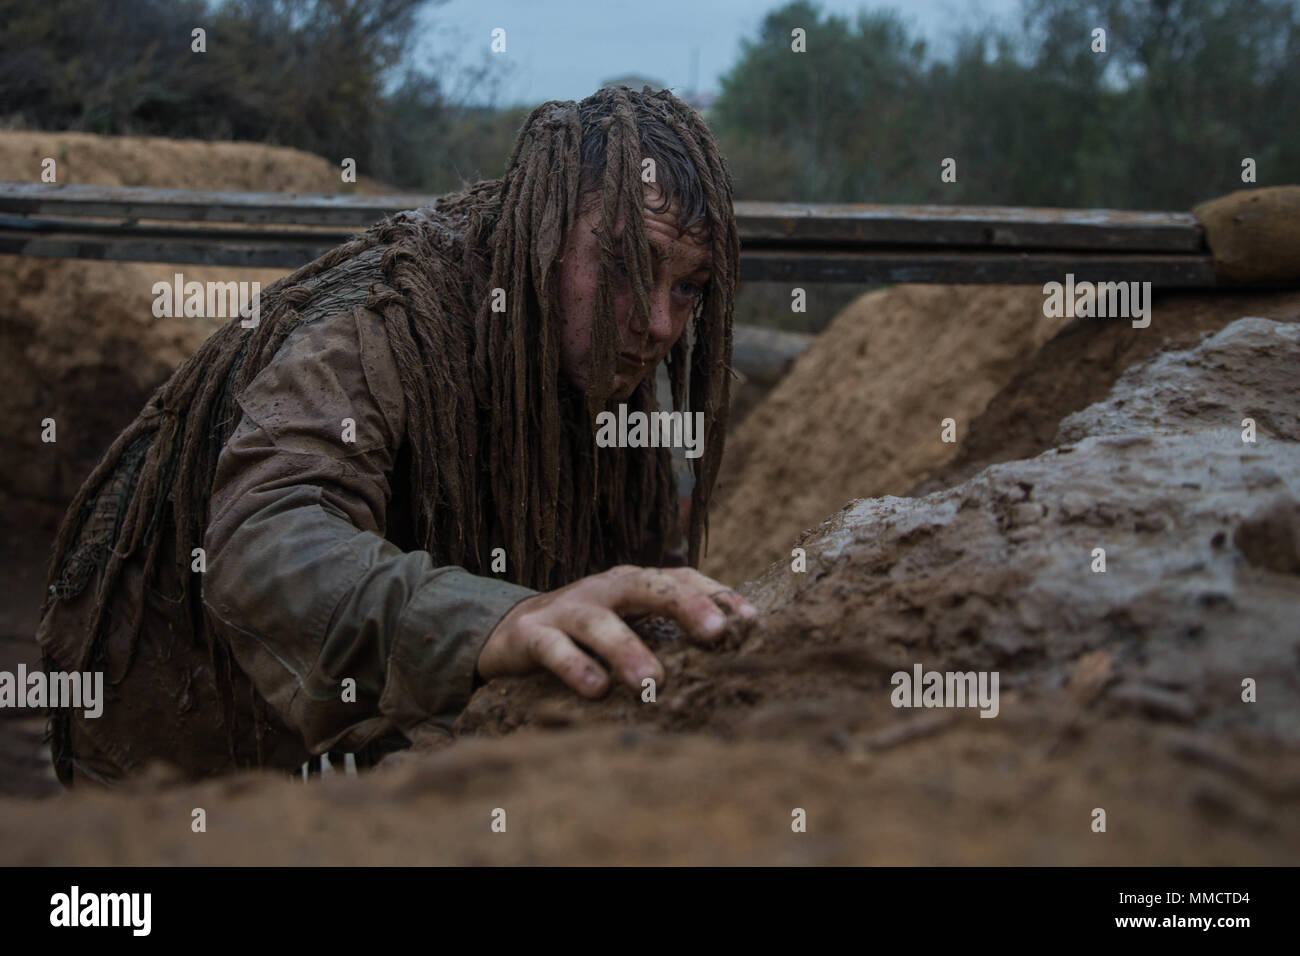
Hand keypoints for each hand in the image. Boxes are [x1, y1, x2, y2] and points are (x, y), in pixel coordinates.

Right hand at [475, 565, 756, 696]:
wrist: (511, 633)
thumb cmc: (588, 635)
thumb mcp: (631, 627)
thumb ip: (670, 636)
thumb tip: (733, 659)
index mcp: (633, 584)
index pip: (680, 578)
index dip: (716, 595)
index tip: (751, 621)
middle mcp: (604, 589)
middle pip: (646, 585)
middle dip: (684, 604)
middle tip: (716, 633)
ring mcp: (567, 609)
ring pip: (600, 623)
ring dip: (628, 649)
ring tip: (652, 681)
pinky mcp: (532, 635)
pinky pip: (554, 649)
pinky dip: (575, 666)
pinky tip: (596, 689)